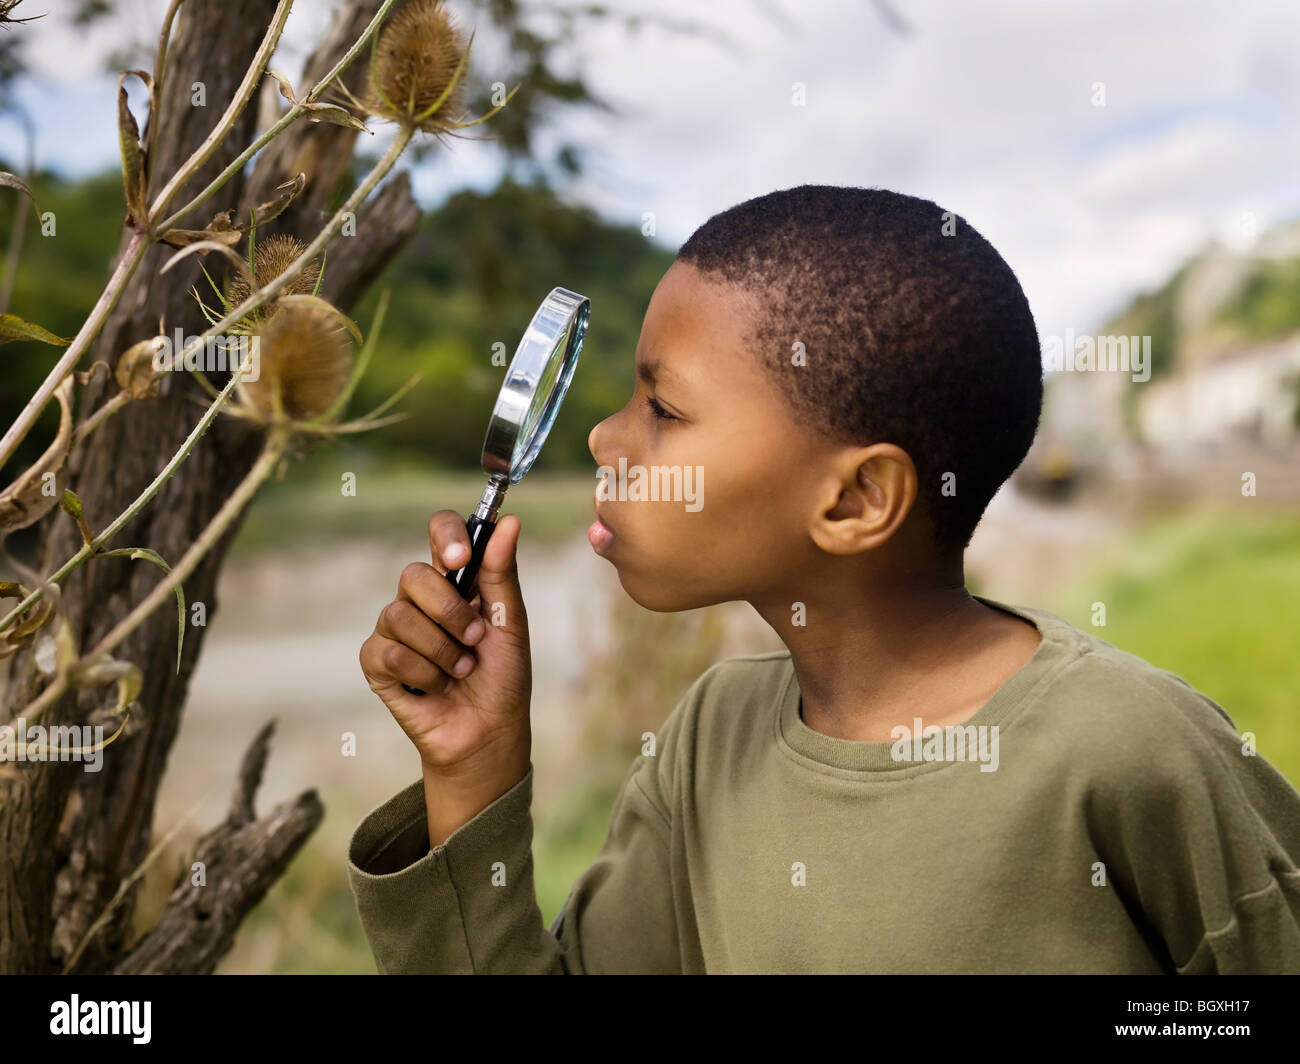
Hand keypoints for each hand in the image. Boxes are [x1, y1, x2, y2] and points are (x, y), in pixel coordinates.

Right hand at [359, 511, 531, 774]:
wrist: (488, 732)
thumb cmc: (502, 677)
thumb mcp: (510, 624)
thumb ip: (502, 573)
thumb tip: (510, 521)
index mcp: (457, 580)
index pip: (442, 532)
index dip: (447, 536)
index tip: (461, 559)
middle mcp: (421, 599)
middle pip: (413, 574)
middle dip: (450, 611)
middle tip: (475, 639)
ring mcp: (395, 629)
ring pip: (399, 616)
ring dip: (442, 650)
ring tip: (461, 669)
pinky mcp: (377, 662)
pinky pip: (389, 653)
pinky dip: (423, 674)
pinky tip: (437, 686)